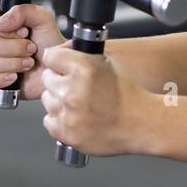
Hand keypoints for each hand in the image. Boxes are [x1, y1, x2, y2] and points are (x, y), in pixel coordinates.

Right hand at [0, 4, 66, 100]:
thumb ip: (23, 11)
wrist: (56, 67)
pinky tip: (14, 76)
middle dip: (13, 48)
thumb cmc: (49, 43)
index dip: (4, 29)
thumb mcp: (43, 19)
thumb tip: (1, 23)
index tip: (23, 32)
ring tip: (28, 63)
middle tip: (30, 49)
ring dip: (12, 64)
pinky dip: (0, 79)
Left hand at [38, 44, 152, 157]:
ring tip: (77, 102)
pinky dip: (59, 119)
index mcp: (83, 68)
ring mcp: (69, 114)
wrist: (140, 122)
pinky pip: (49, 121)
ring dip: (58, 99)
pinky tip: (74, 116)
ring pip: (47, 99)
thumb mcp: (106, 62)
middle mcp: (73, 91)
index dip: (57, 60)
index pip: (50, 57)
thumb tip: (55, 52)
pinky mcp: (67, 134)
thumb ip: (79, 54)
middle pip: (47, 78)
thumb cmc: (126, 93)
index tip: (60, 65)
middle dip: (59, 79)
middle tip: (74, 85)